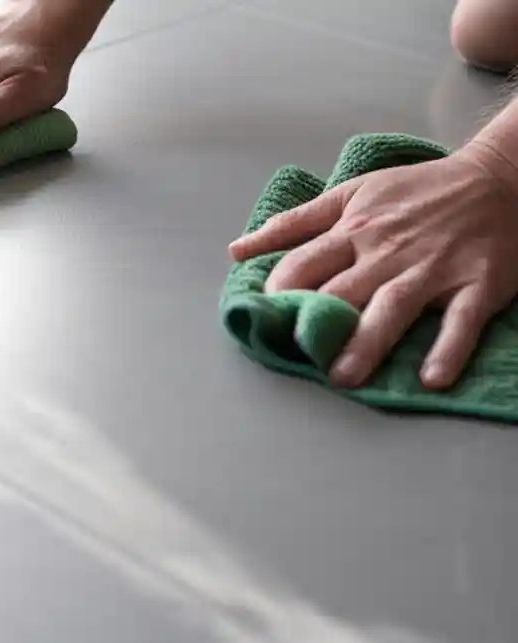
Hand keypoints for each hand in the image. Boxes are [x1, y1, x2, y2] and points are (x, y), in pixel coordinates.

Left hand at [228, 142, 517, 389]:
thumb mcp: (352, 194)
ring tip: (345, 376)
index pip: (304, 264)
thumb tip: (237, 250)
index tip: (264, 318)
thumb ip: (294, 224)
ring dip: (368, 342)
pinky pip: (462, 320)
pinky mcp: (478, 282)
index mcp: (354, 231)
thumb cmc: (418, 189)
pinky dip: (448, 348)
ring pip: (393, 306)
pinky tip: (432, 378)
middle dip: (318, 323)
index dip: (280, 292)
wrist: (501, 177)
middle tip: (297, 357)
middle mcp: (388, 251)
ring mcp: (433, 268)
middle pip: (343, 291)